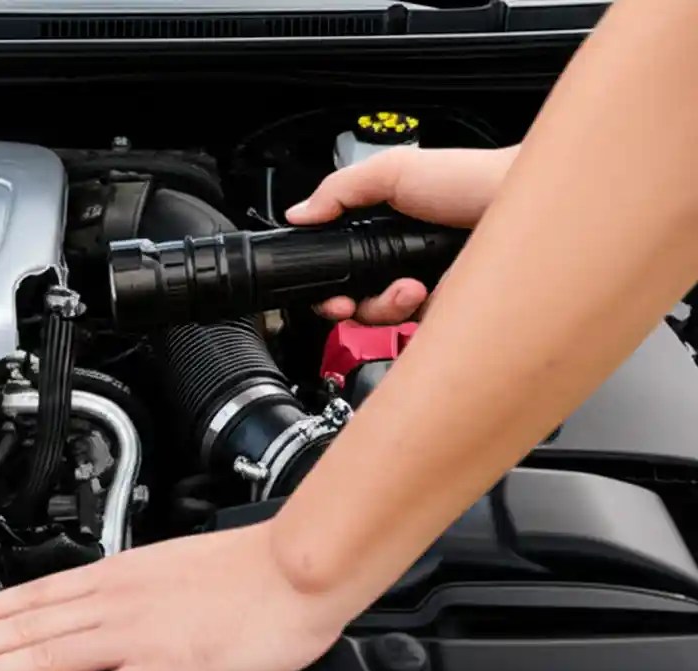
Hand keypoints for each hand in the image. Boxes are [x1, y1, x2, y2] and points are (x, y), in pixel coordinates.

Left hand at [0, 524, 348, 670]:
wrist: (298, 567)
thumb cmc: (251, 568)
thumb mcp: (178, 567)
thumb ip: (139, 586)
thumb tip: (112, 598)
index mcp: (120, 574)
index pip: (38, 594)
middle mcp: (115, 601)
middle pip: (27, 625)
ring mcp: (135, 636)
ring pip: (46, 655)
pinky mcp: (163, 669)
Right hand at [287, 144, 517, 323]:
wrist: (533, 208)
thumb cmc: (475, 180)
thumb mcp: (394, 171)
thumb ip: (341, 190)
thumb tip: (300, 213)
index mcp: (387, 230)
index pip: (343, 265)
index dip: (327, 282)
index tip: (323, 289)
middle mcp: (404, 262)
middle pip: (355, 302)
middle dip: (349, 304)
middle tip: (351, 300)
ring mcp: (427, 292)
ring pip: (382, 323)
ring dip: (383, 308)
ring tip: (408, 286)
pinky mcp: (450, 316)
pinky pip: (418, 336)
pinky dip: (411, 321)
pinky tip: (424, 296)